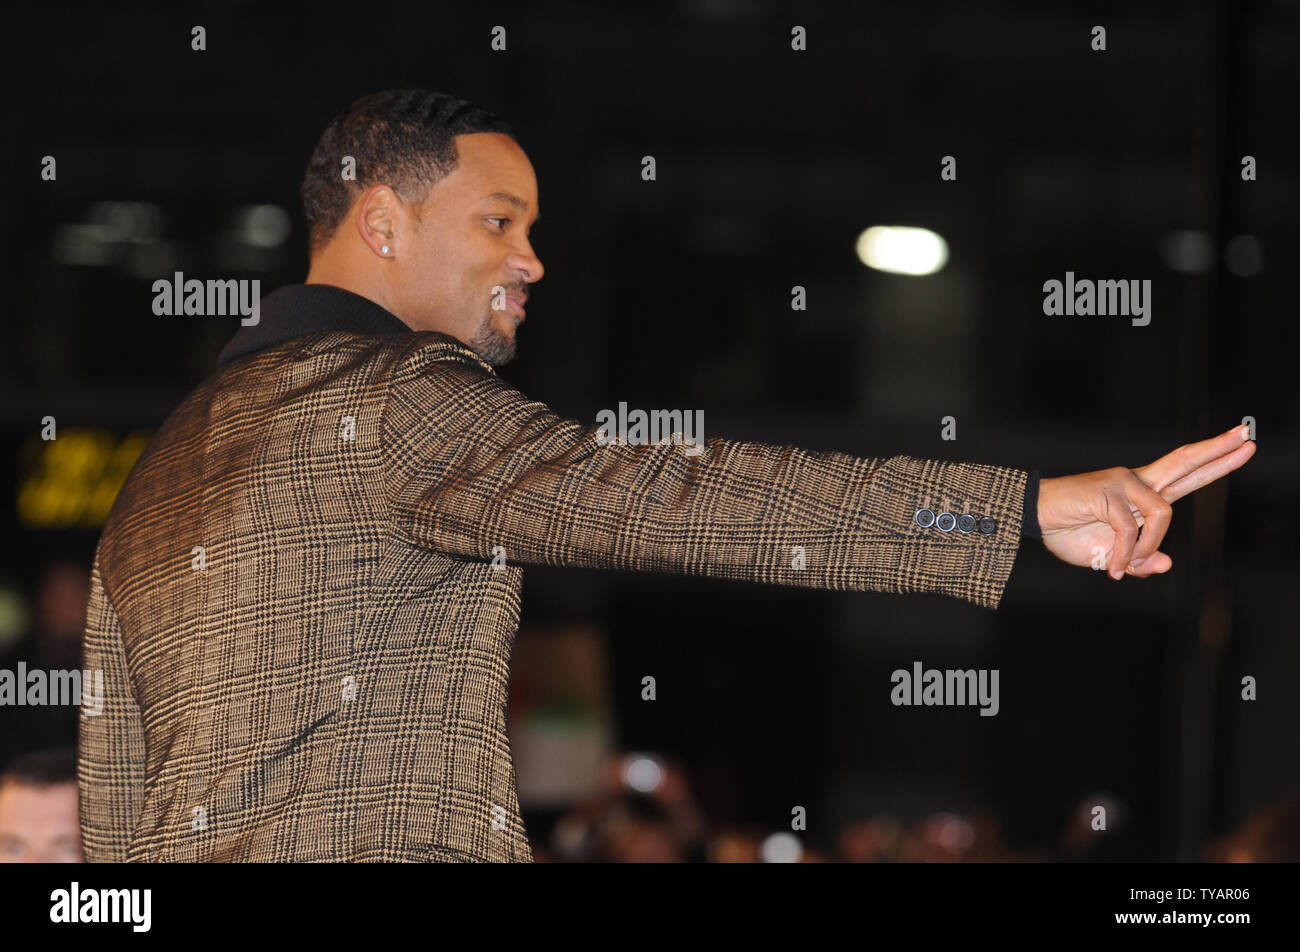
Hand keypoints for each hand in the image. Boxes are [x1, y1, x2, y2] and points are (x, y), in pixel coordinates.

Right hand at [1037, 424, 1255, 579]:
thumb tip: (1165, 563)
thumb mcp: (1112, 557)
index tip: (1244, 443)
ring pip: (1162, 513)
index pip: (1186, 472)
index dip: (1215, 459)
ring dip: (1150, 546)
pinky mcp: (1108, 491)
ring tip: (1128, 566)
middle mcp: (1138, 482)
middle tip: (1246, 435)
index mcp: (1143, 494)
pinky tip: (1114, 568)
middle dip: (1218, 450)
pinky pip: (1131, 529)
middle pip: (1184, 461)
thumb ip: (1140, 561)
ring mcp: (1124, 483)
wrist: (1034, 519)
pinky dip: (1126, 554)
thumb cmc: (1069, 533)